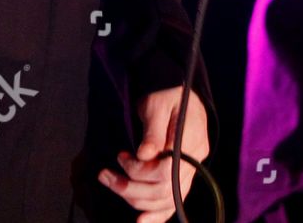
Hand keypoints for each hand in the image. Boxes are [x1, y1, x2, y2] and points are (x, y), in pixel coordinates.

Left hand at [97, 85, 209, 222]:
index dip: (140, 171)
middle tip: (106, 175)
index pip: (167, 170)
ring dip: (134, 198)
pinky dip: (157, 215)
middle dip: (130, 187)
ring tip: (111, 181)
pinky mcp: (184, 176)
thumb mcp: (156, 104)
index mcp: (193, 138)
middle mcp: (197, 159)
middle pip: (164, 190)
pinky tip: (141, 221)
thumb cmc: (165, 93)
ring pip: (165, 200)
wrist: (176, 92)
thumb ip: (152, 130)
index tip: (122, 157)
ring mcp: (193, 170)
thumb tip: (144, 154)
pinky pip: (173, 202)